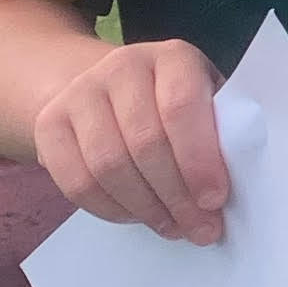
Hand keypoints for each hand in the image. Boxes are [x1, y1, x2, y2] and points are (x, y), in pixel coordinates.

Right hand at [33, 37, 228, 241]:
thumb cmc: (175, 105)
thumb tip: (238, 186)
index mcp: (172, 58)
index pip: (181, 107)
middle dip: (177, 197)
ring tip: (174, 227)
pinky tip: (137, 216)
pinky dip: (110, 210)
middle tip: (200, 229)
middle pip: (145, 143)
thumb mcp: (207, 103)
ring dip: (146, 209)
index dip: (198, 159)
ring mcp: (79, 93)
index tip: (214, 200)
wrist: (106, 88)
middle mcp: (121, 66)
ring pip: (108, 166)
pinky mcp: (49, 124)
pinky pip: (76, 181)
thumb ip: (221, 134)